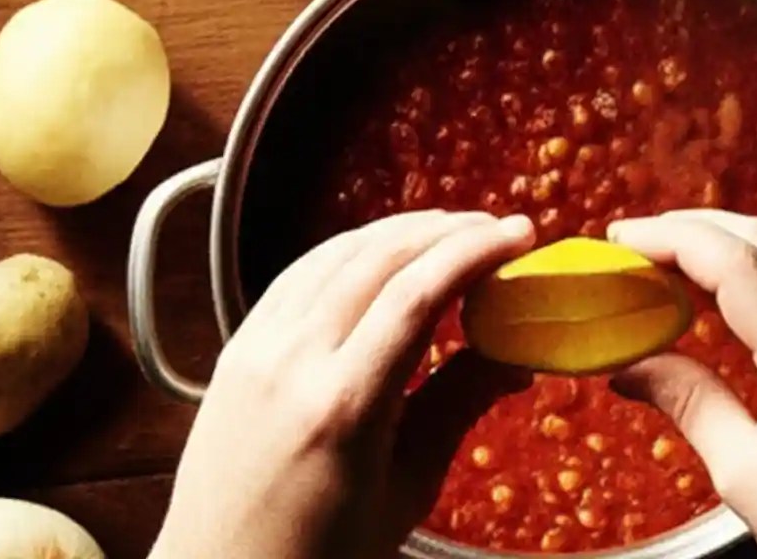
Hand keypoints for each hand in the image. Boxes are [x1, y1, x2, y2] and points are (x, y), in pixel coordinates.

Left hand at [149, 210, 535, 558]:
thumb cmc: (321, 555)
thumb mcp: (406, 488)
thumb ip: (459, 406)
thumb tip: (516, 357)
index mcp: (343, 405)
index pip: (417, 294)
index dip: (475, 252)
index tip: (519, 234)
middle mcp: (292, 361)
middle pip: (379, 259)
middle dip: (446, 232)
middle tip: (497, 229)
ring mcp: (256, 347)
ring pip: (336, 253)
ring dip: (400, 232)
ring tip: (451, 232)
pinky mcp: (237, 345)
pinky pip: (300, 274)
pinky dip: (350, 250)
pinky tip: (383, 253)